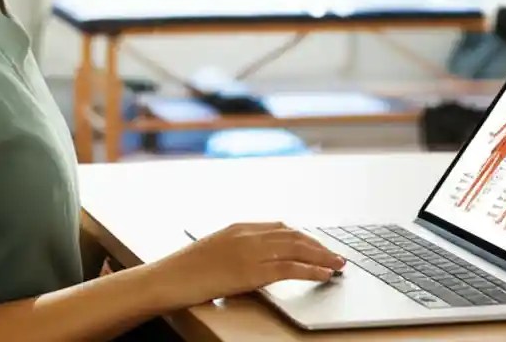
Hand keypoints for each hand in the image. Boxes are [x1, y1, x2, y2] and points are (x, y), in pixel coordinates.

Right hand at [154, 222, 345, 305]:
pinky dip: (312, 270)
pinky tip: (324, 274)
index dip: (304, 236)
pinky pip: (290, 269)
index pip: (281, 227)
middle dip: (319, 245)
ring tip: (339, 264)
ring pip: (297, 249)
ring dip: (322, 256)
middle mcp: (248, 234)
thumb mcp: (215, 250)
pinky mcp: (251, 272)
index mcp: (240, 227)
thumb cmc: (186, 270)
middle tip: (337, 254)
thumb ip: (238, 249)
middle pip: (294, 235)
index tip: (318, 244)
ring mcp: (250, 252)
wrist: (166, 278)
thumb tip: (257, 260)